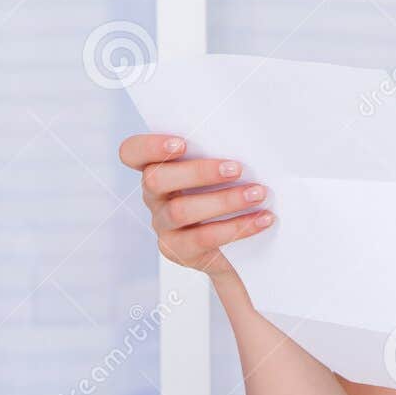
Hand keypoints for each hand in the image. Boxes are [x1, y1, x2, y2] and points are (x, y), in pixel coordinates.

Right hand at [118, 134, 274, 278]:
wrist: (236, 251)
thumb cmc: (228, 195)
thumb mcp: (221, 174)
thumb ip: (220, 156)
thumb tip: (250, 143)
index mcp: (158, 169)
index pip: (132, 153)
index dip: (150, 146)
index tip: (182, 143)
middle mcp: (154, 197)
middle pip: (156, 179)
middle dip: (198, 171)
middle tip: (237, 168)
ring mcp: (163, 225)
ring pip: (181, 210)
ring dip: (224, 200)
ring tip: (258, 193)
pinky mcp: (178, 250)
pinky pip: (204, 237)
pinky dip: (238, 226)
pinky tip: (263, 218)